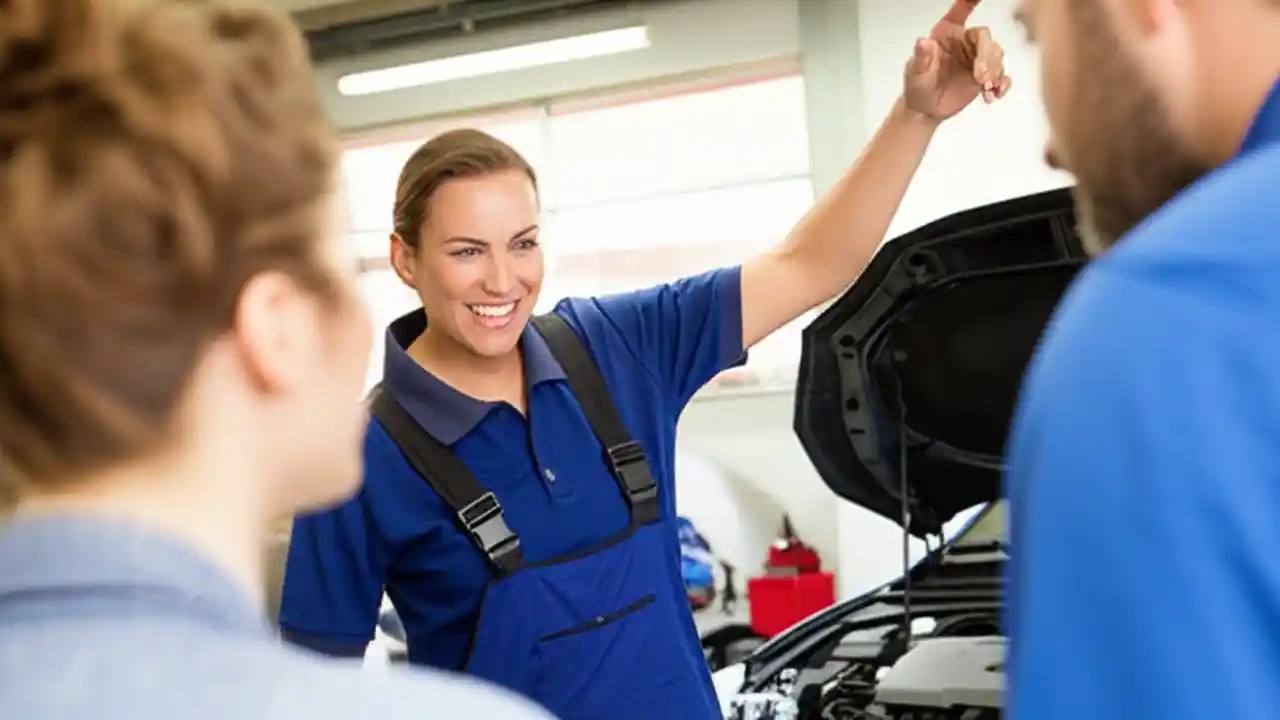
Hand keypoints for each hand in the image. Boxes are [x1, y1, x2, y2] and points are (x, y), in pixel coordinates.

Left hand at [903, 0, 1011, 121]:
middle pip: (985, 38)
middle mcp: (965, 41)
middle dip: (987, 57)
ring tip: (986, 88)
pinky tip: (995, 93)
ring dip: (995, 72)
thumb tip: (923, 42)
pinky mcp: (986, 75)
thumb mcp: (915, 73)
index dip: (971, 0)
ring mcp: (977, 58)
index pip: (961, 10)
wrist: (925, 110)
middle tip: (981, 78)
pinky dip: (1002, 83)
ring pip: (996, 56)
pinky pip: (1002, 74)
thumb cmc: (917, 86)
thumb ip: (921, 58)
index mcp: (946, 33)